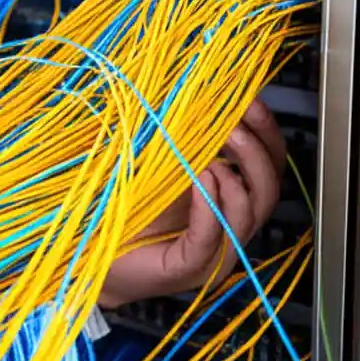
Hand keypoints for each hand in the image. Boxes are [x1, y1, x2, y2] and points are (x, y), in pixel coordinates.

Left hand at [98, 99, 284, 309]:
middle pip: (268, 189)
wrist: (91, 252)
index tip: (252, 102)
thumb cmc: (122, 208)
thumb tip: (189, 94)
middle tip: (235, 126)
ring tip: (214, 154)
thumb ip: (179, 140)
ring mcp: (214, 249)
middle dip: (256, 152)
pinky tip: (202, 180)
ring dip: (236, 179)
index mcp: (226, 197)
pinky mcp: (188, 266)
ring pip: (249, 214)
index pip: (266, 164)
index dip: (265, 132)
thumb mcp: (155, 165)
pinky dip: (210, 206)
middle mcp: (229, 224)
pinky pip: (211, 237)